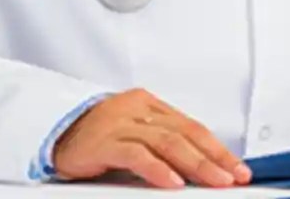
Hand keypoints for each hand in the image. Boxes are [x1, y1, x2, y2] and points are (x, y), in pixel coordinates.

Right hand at [52, 88, 250, 188]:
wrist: (52, 134)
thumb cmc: (97, 138)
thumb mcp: (135, 136)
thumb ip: (163, 145)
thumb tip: (201, 170)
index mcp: (151, 106)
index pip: (194, 128)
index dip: (218, 149)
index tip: (237, 168)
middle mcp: (139, 110)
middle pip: (186, 134)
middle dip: (215, 158)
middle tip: (234, 176)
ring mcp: (121, 123)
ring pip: (167, 142)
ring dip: (196, 164)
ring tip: (214, 181)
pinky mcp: (104, 141)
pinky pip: (136, 154)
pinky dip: (158, 169)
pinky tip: (172, 182)